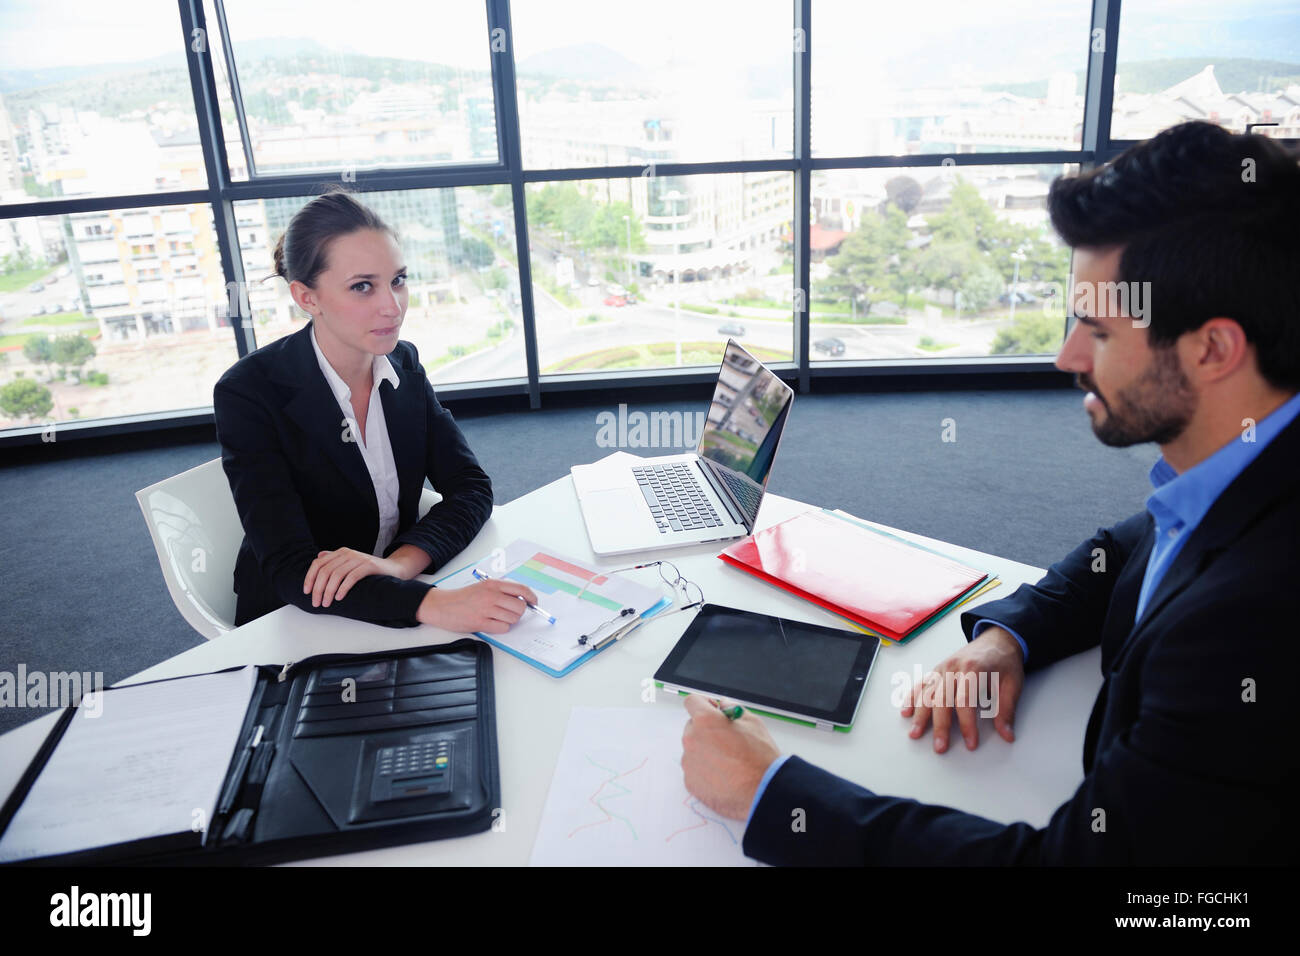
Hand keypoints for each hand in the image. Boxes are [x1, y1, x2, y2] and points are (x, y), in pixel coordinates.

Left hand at [303, 548, 402, 607]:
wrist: (394, 569)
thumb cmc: (370, 570)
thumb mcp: (351, 563)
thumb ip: (335, 559)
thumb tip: (319, 557)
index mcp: (341, 552)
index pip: (318, 563)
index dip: (310, 577)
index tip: (306, 592)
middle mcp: (348, 553)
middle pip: (325, 571)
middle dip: (318, 588)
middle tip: (316, 603)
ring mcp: (359, 558)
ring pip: (336, 575)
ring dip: (328, 591)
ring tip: (326, 603)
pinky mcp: (369, 566)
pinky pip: (351, 577)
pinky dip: (343, 588)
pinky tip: (339, 598)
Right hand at [416, 579, 540, 634]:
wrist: (442, 605)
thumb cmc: (462, 597)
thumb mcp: (483, 586)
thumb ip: (501, 590)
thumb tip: (522, 599)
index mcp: (493, 584)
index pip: (521, 589)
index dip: (531, 597)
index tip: (534, 603)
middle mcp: (491, 595)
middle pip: (520, 606)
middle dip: (518, 612)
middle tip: (510, 613)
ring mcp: (486, 609)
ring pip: (513, 619)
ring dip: (509, 621)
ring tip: (497, 618)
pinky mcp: (480, 623)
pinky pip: (503, 628)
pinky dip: (501, 628)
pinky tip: (492, 624)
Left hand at [681, 695, 781, 820]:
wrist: (763, 791)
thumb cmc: (759, 758)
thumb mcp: (752, 722)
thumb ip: (732, 709)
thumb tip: (723, 706)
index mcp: (705, 721)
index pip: (692, 701)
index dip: (704, 704)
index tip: (713, 711)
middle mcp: (692, 739)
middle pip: (692, 727)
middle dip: (706, 730)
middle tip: (725, 741)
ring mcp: (689, 762)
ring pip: (693, 750)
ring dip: (705, 752)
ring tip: (728, 763)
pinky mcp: (690, 782)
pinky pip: (694, 770)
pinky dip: (705, 771)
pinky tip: (724, 776)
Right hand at [900, 625, 1024, 752]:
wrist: (997, 639)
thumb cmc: (1004, 661)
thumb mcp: (1013, 684)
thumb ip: (1007, 710)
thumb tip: (1006, 735)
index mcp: (973, 669)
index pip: (965, 701)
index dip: (966, 724)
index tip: (970, 743)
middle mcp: (953, 667)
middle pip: (941, 699)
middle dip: (939, 726)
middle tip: (940, 747)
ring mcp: (942, 668)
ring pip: (927, 693)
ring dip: (920, 715)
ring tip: (915, 734)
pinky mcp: (937, 670)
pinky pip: (921, 684)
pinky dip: (911, 697)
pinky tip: (906, 711)